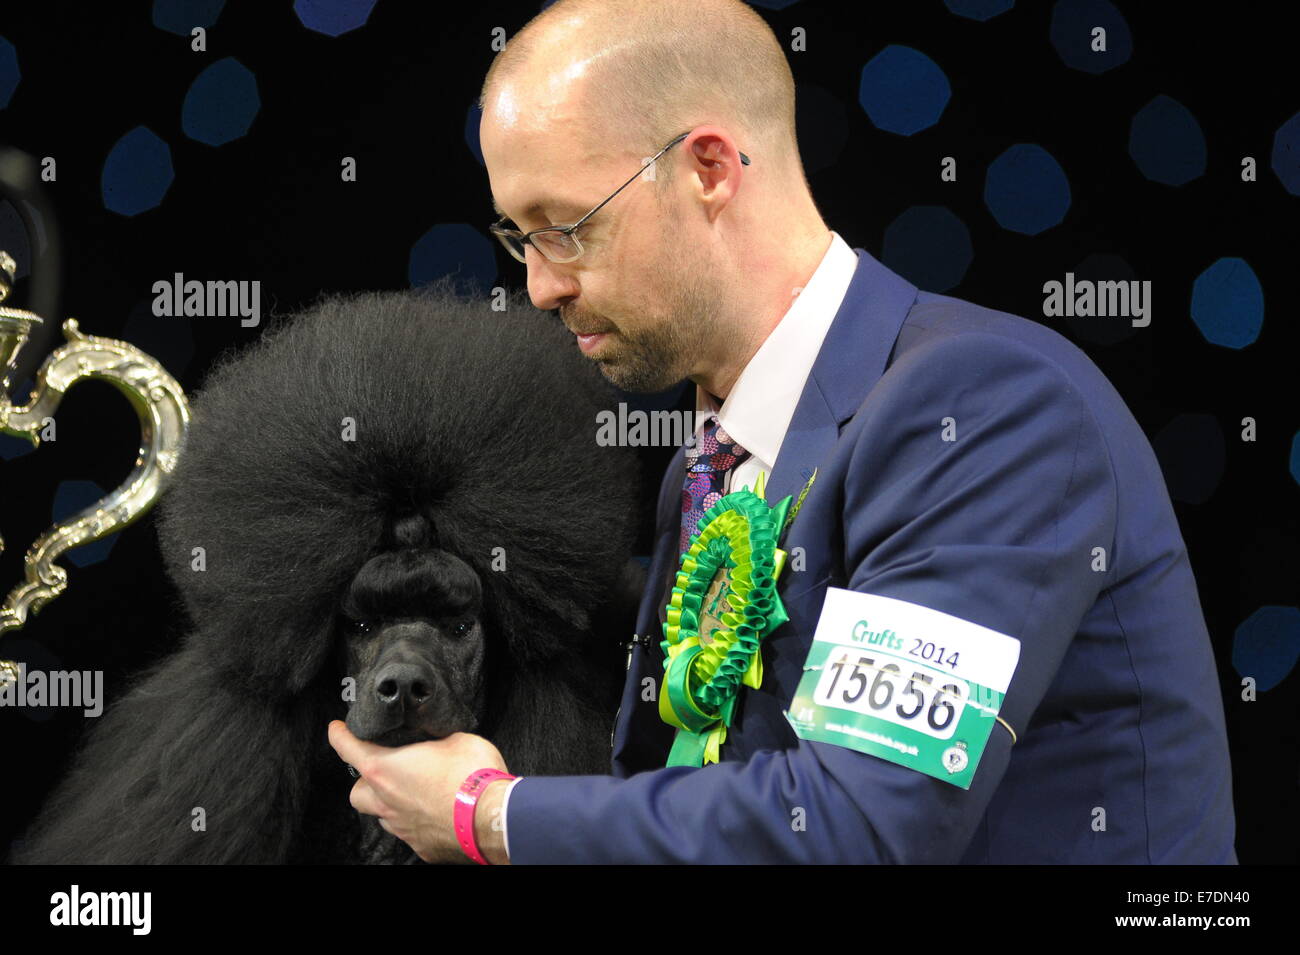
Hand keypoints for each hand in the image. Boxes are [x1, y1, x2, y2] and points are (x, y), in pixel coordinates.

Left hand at [327, 721, 511, 863]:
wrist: (493, 817)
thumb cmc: (473, 775)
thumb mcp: (456, 737)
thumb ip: (436, 738)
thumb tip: (438, 739)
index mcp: (386, 769)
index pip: (349, 748)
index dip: (340, 735)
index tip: (336, 729)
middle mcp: (386, 801)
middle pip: (358, 793)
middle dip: (366, 782)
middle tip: (385, 770)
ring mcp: (403, 828)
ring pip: (384, 815)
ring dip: (393, 803)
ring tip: (417, 792)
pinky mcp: (422, 847)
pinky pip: (411, 833)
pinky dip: (419, 821)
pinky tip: (439, 812)